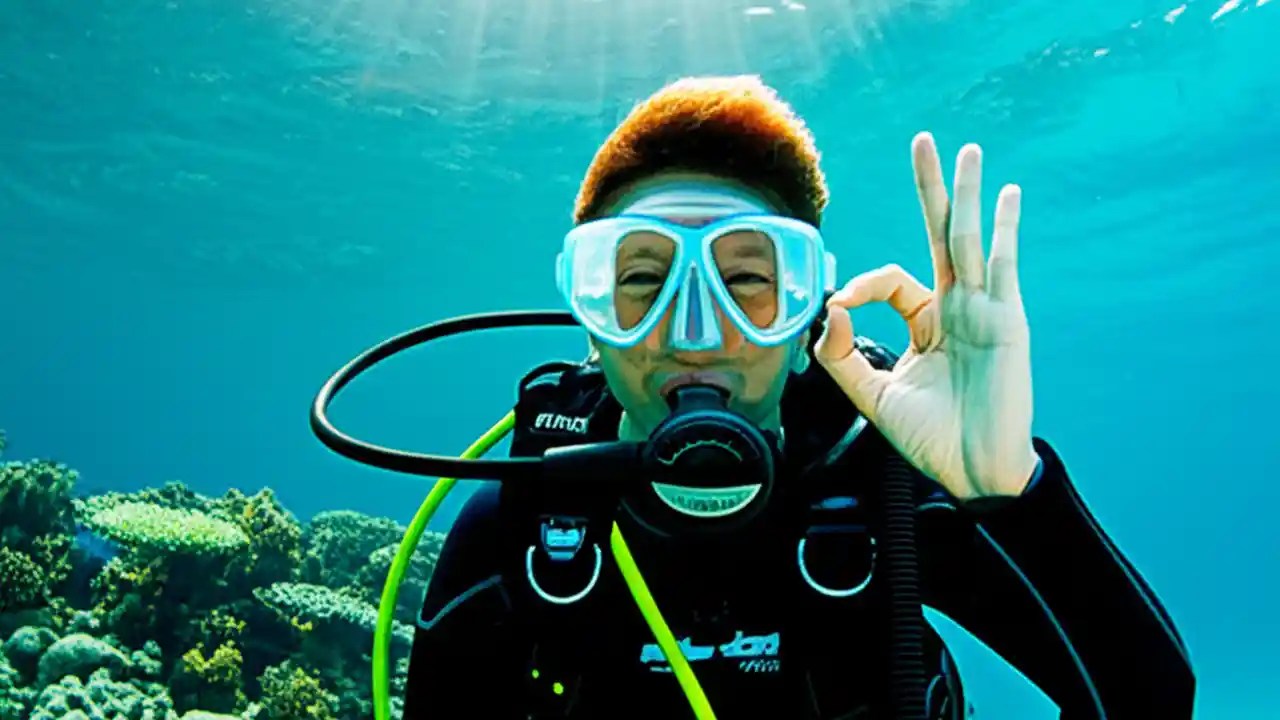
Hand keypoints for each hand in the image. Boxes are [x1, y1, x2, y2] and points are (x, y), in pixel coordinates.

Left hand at [814, 132, 1037, 499]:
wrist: (973, 471)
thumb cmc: (931, 437)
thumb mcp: (871, 396)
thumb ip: (840, 356)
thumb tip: (826, 309)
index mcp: (925, 323)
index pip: (890, 280)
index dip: (860, 285)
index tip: (840, 306)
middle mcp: (956, 308)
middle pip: (939, 235)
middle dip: (931, 188)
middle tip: (923, 141)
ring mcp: (984, 310)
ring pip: (968, 240)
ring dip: (967, 194)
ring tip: (966, 151)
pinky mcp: (1006, 321)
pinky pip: (1003, 266)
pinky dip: (1005, 229)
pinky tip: (1008, 195)